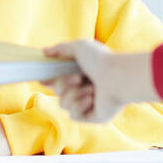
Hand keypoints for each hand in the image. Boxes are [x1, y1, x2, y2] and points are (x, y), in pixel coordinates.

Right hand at [43, 39, 157, 121]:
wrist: (118, 77)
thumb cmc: (101, 60)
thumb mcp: (79, 47)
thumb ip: (60, 49)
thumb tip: (44, 52)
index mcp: (80, 73)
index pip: (58, 78)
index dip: (49, 79)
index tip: (43, 77)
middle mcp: (83, 88)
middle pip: (57, 90)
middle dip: (64, 83)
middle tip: (79, 78)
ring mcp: (87, 103)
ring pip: (63, 103)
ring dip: (74, 94)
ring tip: (92, 89)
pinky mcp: (91, 116)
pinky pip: (73, 115)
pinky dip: (80, 105)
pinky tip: (93, 99)